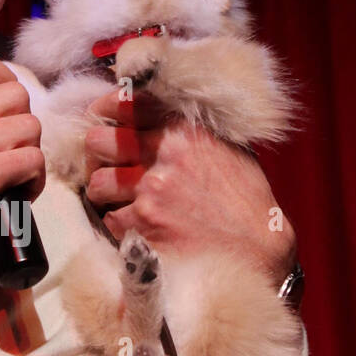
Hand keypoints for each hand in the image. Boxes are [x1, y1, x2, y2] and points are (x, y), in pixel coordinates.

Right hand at [0, 45, 45, 293]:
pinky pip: (32, 159)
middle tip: (12, 151)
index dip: (2, 78)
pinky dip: (34, 179)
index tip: (3, 108)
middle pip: (15, 94)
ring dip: (31, 153)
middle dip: (22, 123)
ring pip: (30, 126)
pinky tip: (19, 195)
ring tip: (17, 177)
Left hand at [83, 89, 296, 285]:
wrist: (258, 250)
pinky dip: (119, 224)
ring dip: (104, 192)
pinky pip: (109, 219)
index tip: (100, 117)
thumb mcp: (227, 148)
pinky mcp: (142, 226)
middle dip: (98, 153)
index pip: (126, 105)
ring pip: (97, 183)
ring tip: (119, 199)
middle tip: (107, 164)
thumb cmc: (246, 200)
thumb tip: (154, 117)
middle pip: (98, 141)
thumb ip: (189, 131)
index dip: (106, 110)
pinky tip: (137, 226)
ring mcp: (150, 192)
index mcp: (185, 130)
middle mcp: (164, 155)